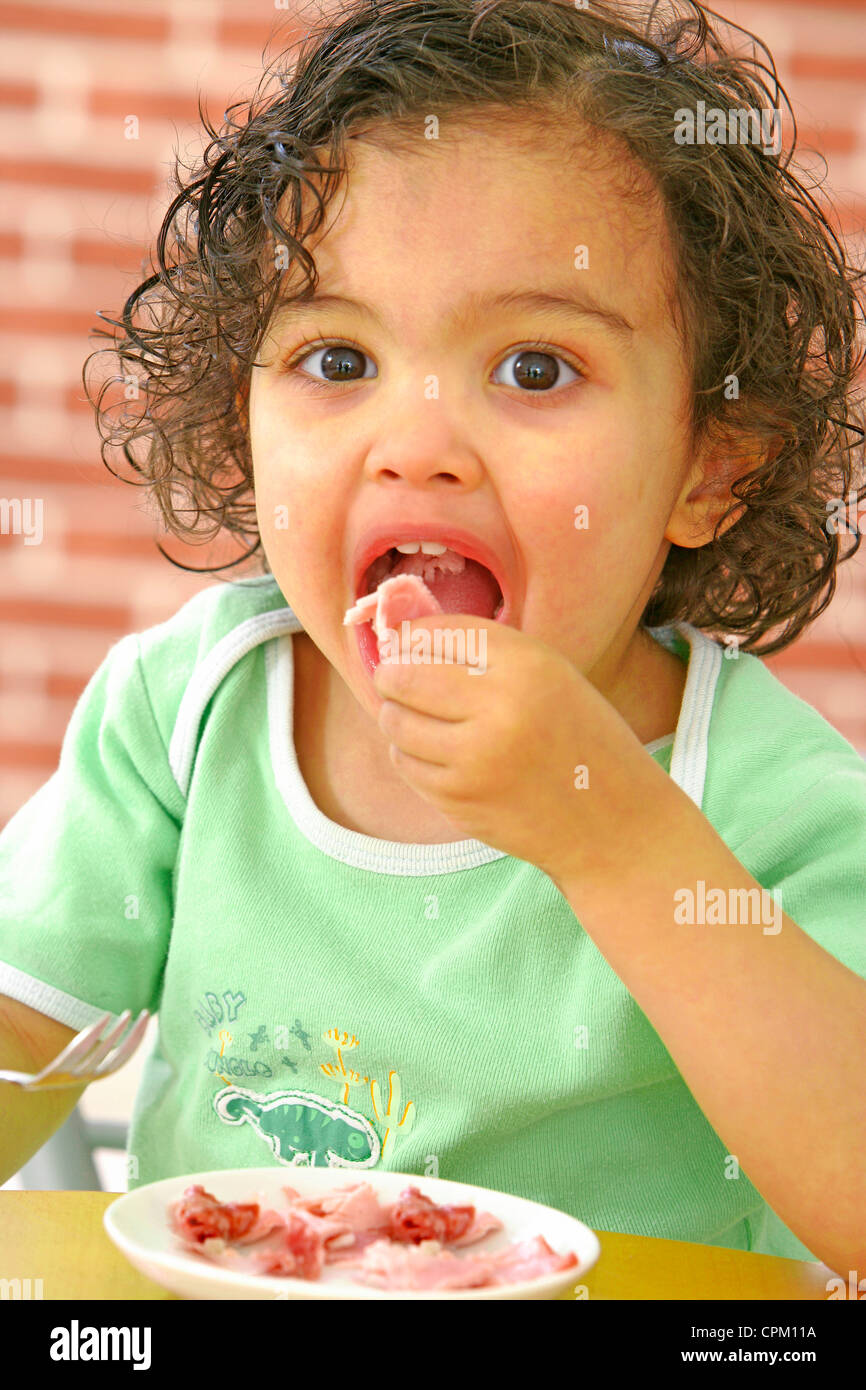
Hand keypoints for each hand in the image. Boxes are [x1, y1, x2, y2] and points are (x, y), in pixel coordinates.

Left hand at [372, 613, 651, 885]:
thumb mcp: (551, 677)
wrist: (612, 822)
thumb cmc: (580, 739)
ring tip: (412, 713)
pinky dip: (409, 753)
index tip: (408, 642)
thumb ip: (487, 652)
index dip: (414, 636)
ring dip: (396, 714)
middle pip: (405, 676)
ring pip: (395, 722)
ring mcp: (475, 761)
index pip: (440, 633)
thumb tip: (406, 634)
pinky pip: (406, 764)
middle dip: (391, 673)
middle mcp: (499, 711)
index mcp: (528, 668)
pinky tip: (433, 750)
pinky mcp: (458, 801)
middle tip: (393, 676)